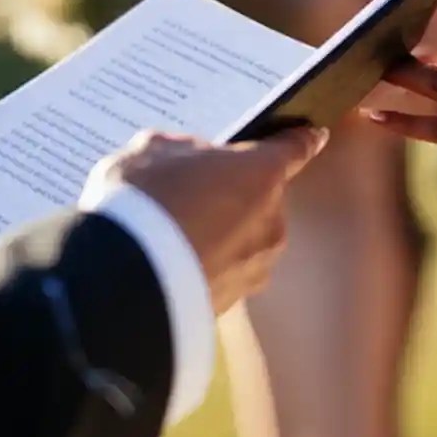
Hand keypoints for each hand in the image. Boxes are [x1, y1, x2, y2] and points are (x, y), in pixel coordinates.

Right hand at [84, 127, 328, 313]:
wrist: (123, 284)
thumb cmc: (143, 202)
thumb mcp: (151, 152)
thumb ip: (182, 149)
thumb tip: (192, 158)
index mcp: (261, 173)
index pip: (295, 149)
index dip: (301, 140)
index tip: (313, 135)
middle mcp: (271, 221)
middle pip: (261, 196)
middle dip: (235, 193)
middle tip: (191, 192)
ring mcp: (256, 266)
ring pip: (245, 238)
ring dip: (222, 234)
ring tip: (173, 233)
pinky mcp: (234, 301)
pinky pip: (225, 271)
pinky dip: (208, 264)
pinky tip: (172, 262)